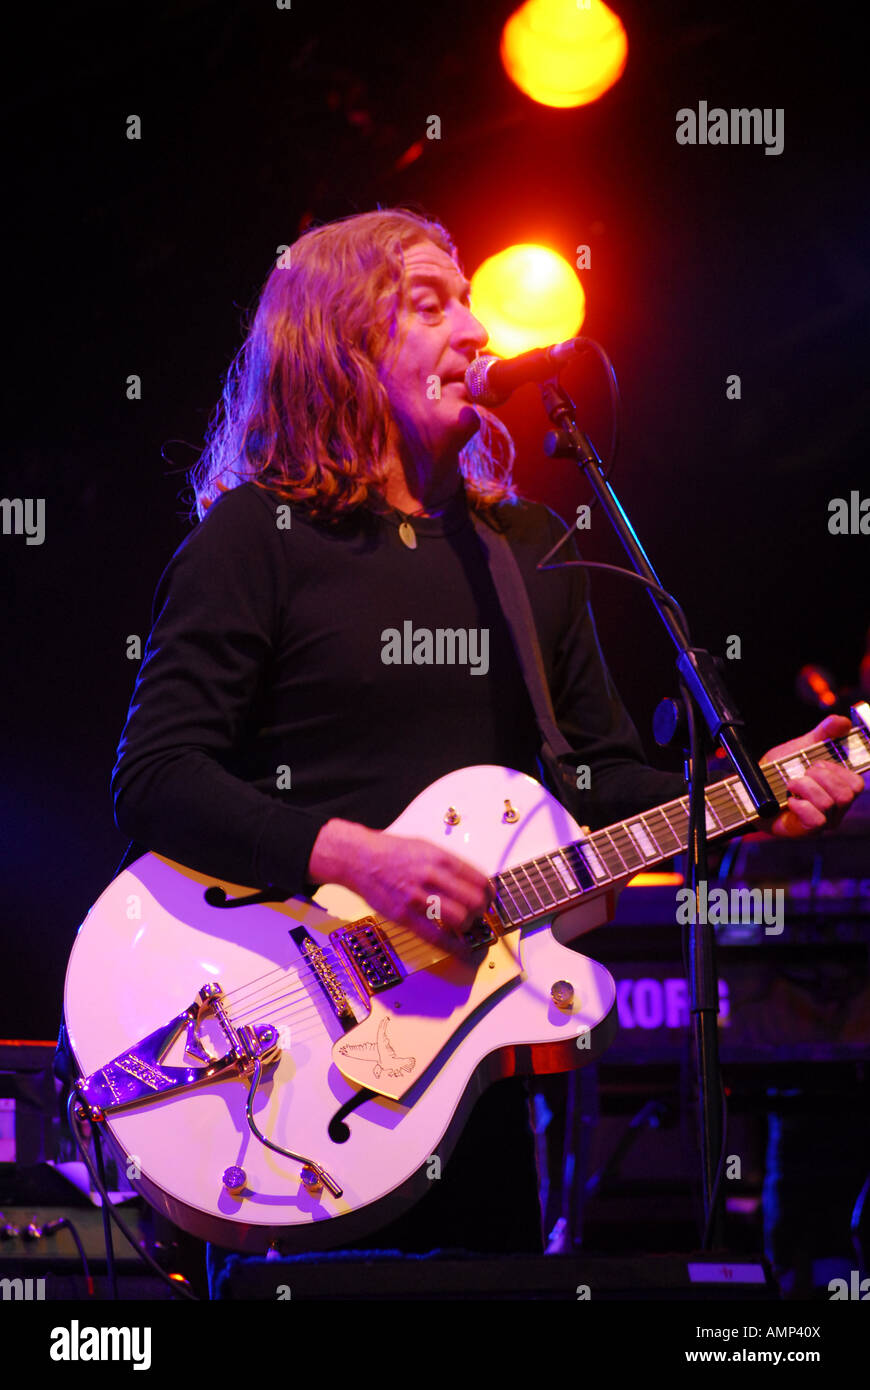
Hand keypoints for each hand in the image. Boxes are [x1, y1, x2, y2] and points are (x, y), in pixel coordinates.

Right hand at [308, 819, 492, 953]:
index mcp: (441, 858)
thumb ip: (450, 865)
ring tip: (466, 927)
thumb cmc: (392, 853)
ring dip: (469, 927)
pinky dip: (454, 946)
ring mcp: (418, 898)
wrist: (360, 858)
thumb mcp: (427, 848)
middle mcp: (432, 877)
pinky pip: (437, 937)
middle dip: (482, 912)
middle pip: (475, 902)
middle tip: (479, 915)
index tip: (489, 901)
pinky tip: (461, 948)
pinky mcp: (405, 916)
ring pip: (460, 919)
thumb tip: (473, 883)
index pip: (480, 881)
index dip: (490, 895)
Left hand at [758, 715, 863, 837]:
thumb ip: (824, 733)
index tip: (820, 761)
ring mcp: (824, 821)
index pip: (857, 783)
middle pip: (846, 794)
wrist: (752, 788)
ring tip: (790, 784)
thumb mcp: (802, 747)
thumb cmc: (780, 770)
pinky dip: (800, 805)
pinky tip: (789, 801)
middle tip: (802, 772)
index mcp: (840, 787)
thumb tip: (842, 721)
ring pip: (828, 803)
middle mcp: (837, 807)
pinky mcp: (808, 831)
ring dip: (804, 788)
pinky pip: (816, 820)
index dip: (840, 770)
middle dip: (820, 776)